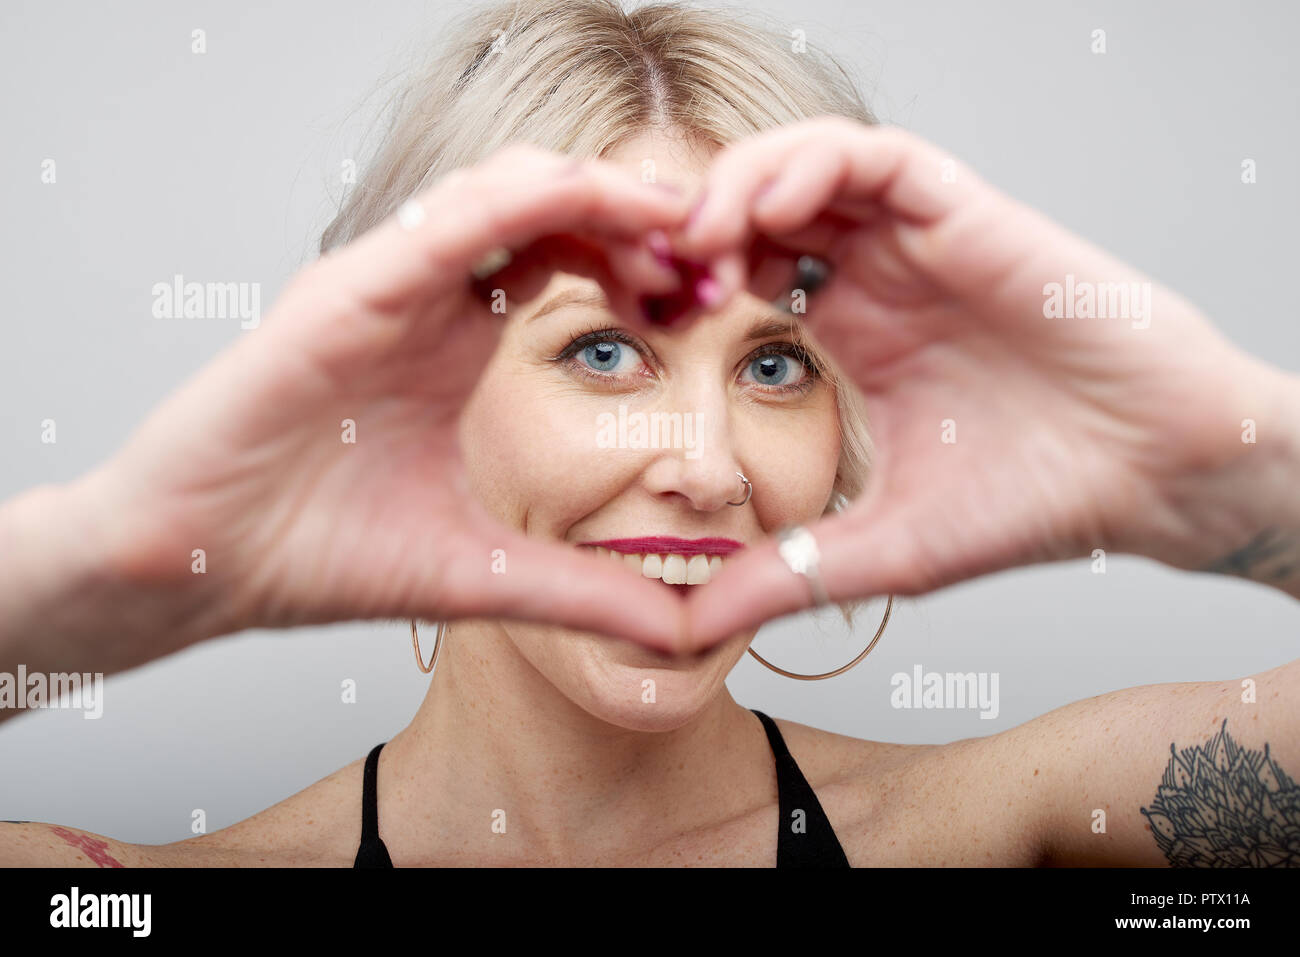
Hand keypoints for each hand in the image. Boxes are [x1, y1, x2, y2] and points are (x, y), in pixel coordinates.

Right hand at [76, 144, 696, 670]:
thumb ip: (581, 593)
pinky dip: (526, 201)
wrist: (198, 570)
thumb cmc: (314, 556)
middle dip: (640, 218)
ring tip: (674, 230)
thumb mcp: (483, 576)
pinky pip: (447, 221)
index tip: (711, 301)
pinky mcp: (344, 294)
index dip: (645, 266)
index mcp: (458, 345)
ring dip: (600, 194)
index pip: (566, 259)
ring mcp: (387, 289)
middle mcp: (428, 301)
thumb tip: (677, 630)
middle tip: (711, 259)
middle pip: (550, 207)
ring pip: (506, 188)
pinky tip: (594, 206)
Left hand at [672, 117, 1288, 643]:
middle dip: (695, 225)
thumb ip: (787, 577)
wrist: (1149, 478)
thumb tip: (690, 627)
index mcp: (851, 331)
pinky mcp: (966, 214)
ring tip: (698, 239)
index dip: (684, 283)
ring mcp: (917, 242)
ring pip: (806, 166)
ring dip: (738, 185)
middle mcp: (876, 276)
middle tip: (649, 270)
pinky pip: (877, 157)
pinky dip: (813, 164)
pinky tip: (767, 212)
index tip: (640, 321)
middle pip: (760, 206)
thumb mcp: (881, 548)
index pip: (743, 271)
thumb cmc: (1033, 502)